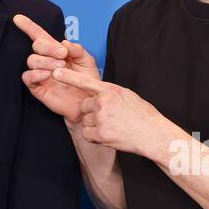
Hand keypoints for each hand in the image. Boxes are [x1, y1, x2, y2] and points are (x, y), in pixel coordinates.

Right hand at [15, 12, 100, 123]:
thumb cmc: (87, 82)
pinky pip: (27, 77)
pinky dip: (35, 74)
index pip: (40, 36)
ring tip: (59, 67)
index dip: (29, 26)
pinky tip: (47, 75)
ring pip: (32, 60)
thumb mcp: (87, 62)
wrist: (88, 104)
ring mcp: (41, 74)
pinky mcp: (38, 87)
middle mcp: (46, 61)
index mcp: (56, 52)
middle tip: (62, 55)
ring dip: (45, 61)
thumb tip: (64, 43)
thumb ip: (77, 50)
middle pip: (37, 46)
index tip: (18, 18)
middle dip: (48, 47)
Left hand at [50, 67, 171, 156]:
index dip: (68, 77)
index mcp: (111, 90)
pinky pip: (87, 134)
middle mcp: (104, 102)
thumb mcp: (128, 96)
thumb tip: (99, 96)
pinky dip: (95, 137)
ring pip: (86, 121)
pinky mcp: (100, 134)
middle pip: (85, 106)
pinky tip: (109, 136)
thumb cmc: (143, 116)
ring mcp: (101, 118)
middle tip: (110, 118)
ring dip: (96, 125)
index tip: (55, 72)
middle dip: (92, 112)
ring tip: (114, 128)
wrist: (152, 135)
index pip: (85, 82)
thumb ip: (111, 94)